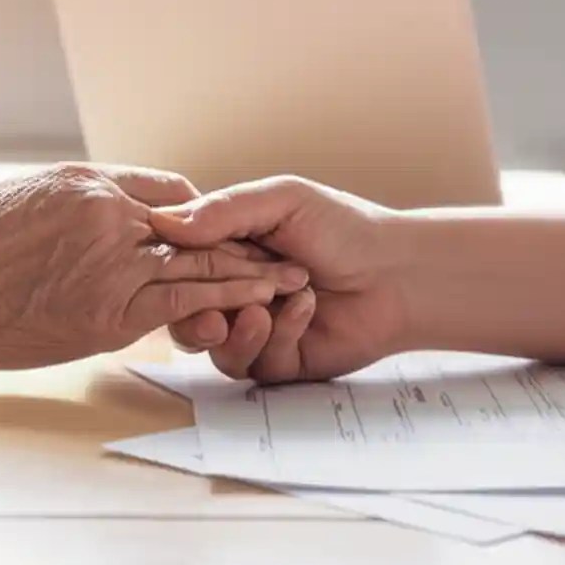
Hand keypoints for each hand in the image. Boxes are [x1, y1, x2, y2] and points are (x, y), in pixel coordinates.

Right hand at [0, 163, 309, 371]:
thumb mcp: (24, 193)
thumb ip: (78, 199)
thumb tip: (109, 207)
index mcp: (87, 180)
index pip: (169, 189)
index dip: (200, 210)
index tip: (216, 228)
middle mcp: (108, 214)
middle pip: (196, 224)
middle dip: (244, 237)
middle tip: (287, 244)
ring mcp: (111, 264)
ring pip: (199, 263)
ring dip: (250, 271)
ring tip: (293, 277)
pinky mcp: (109, 314)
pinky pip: (181, 304)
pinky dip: (223, 302)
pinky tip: (254, 305)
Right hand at [152, 176, 410, 382]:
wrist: (399, 273)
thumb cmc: (344, 228)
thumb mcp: (282, 201)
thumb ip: (224, 210)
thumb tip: (164, 221)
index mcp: (224, 250)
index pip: (177, 265)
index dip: (175, 269)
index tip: (180, 264)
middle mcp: (232, 291)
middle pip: (183, 312)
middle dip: (198, 309)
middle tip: (215, 308)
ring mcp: (253, 330)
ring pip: (214, 346)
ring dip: (238, 328)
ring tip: (264, 309)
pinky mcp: (278, 362)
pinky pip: (257, 363)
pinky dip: (279, 335)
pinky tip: (305, 308)